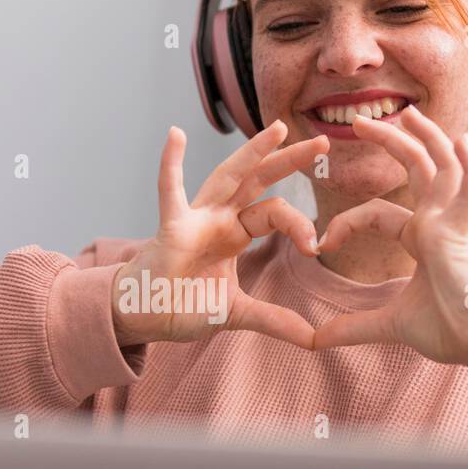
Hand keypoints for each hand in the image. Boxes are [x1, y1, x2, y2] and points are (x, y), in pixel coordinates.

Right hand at [111, 120, 328, 349]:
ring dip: (252, 152)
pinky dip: (170, 164)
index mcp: (235, 233)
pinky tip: (175, 136)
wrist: (146, 317)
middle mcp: (219, 218)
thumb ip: (274, 320)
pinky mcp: (172, 228)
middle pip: (260, 180)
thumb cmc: (183, 306)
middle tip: (322, 142)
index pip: (275, 213)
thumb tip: (314, 340)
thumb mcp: (237, 313)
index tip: (315, 248)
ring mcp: (195, 218)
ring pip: (228, 176)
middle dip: (289, 160)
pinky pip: (170, 191)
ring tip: (276, 128)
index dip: (298, 225)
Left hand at [311, 105, 467, 376]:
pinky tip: (461, 141)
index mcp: (424, 238)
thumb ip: (353, 327)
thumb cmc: (449, 331)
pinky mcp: (462, 234)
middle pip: (416, 170)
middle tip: (359, 120)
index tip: (318, 244)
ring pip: (441, 168)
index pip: (378, 213)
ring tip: (406, 112)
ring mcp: (453, 224)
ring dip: (427, 138)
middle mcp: (439, 224)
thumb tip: (315, 341)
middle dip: (390, 142)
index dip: (345, 222)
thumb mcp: (389, 325)